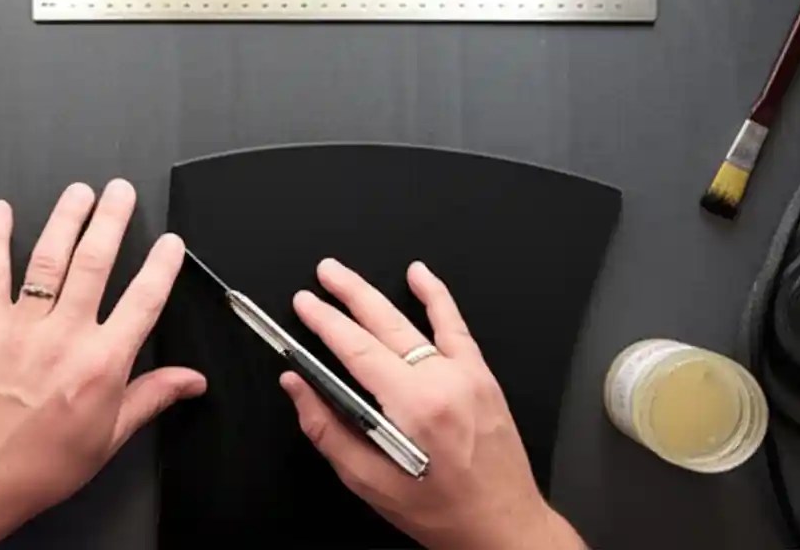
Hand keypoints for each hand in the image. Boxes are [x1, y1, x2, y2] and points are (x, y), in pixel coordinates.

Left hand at [0, 179, 205, 545]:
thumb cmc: (46, 462)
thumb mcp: (111, 436)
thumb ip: (152, 396)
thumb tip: (193, 380)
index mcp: (102, 364)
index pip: (142, 301)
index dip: (161, 266)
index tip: (171, 242)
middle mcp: (65, 336)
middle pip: (95, 264)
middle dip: (111, 221)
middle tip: (122, 191)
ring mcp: (23, 327)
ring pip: (49, 260)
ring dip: (66, 220)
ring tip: (80, 191)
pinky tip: (0, 211)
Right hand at [279, 259, 582, 549]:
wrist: (502, 525)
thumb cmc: (441, 512)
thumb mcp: (369, 482)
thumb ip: (326, 430)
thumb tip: (297, 388)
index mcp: (413, 408)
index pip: (357, 349)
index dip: (326, 322)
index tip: (304, 304)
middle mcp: (443, 382)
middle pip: (383, 325)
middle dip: (346, 295)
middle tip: (321, 275)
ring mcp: (466, 375)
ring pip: (413, 321)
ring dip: (376, 293)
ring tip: (346, 275)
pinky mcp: (482, 376)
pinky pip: (456, 326)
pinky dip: (437, 297)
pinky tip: (420, 275)